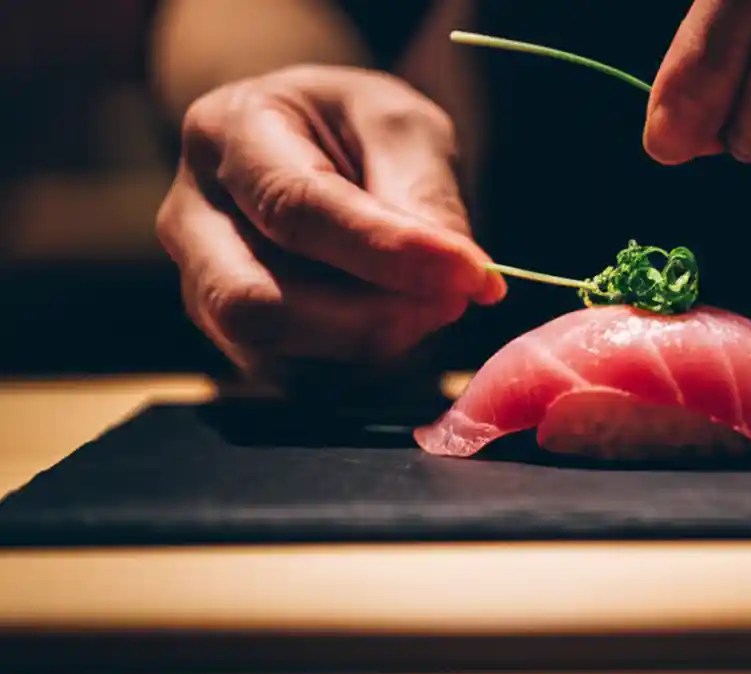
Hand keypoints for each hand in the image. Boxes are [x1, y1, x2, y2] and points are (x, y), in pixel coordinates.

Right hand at [156, 65, 504, 380]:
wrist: (322, 148)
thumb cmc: (359, 127)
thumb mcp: (403, 127)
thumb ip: (425, 194)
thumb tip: (457, 279)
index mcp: (226, 133)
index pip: (294, 208)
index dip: (388, 251)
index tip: (470, 273)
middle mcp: (192, 218)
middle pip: (252, 301)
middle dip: (366, 320)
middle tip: (451, 304)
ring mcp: (202, 288)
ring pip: (272, 353)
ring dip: (370, 348)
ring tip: (433, 308)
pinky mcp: (234, 342)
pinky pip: (295, 381)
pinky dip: (363, 371)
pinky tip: (407, 331)